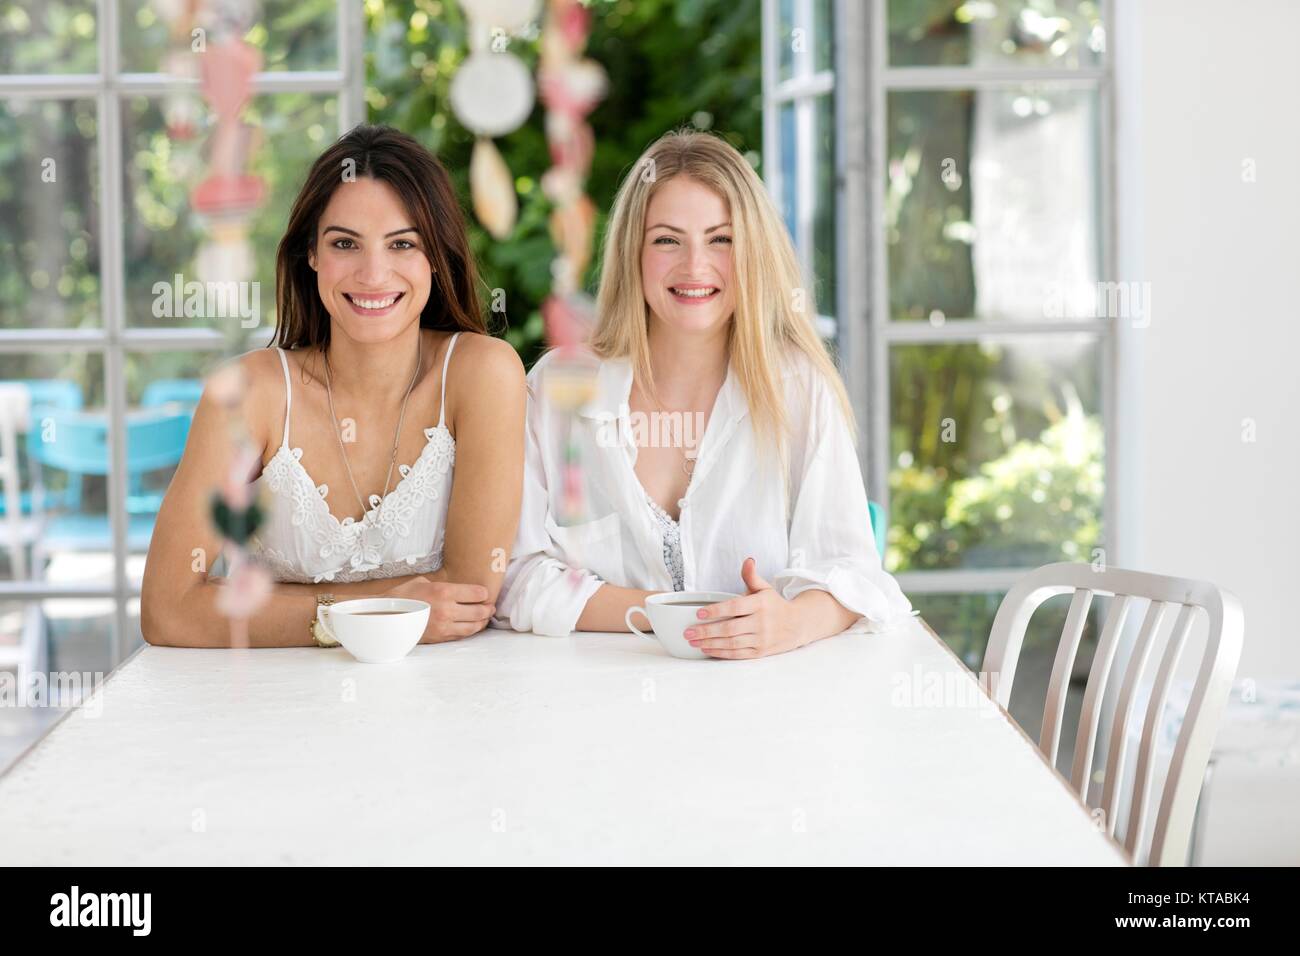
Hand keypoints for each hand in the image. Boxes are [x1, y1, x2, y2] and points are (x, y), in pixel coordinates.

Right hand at [385, 576, 494, 642]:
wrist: (386, 616)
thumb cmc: (403, 596)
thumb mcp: (423, 582)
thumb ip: (443, 585)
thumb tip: (459, 588)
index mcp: (443, 592)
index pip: (477, 594)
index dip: (484, 593)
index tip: (485, 593)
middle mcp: (446, 609)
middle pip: (479, 611)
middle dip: (488, 609)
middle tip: (490, 607)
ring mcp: (444, 625)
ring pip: (473, 626)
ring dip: (482, 622)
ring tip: (485, 617)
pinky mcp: (440, 637)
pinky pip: (462, 635)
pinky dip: (470, 630)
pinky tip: (472, 626)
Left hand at [684, 557, 806, 658]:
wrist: (797, 625)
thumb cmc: (775, 605)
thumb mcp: (765, 588)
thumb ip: (752, 576)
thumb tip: (748, 560)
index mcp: (760, 604)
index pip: (735, 607)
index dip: (716, 610)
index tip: (699, 613)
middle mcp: (761, 622)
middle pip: (730, 628)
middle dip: (707, 631)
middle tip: (688, 631)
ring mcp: (761, 639)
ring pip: (732, 643)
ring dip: (710, 643)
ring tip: (693, 641)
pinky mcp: (760, 652)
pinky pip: (738, 654)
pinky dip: (721, 653)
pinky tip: (707, 649)